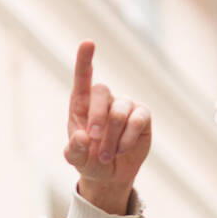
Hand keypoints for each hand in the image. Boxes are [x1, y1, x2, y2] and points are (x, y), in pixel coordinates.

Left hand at [64, 40, 150, 213]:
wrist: (109, 174)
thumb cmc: (88, 161)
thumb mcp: (76, 160)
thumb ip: (74, 150)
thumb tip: (81, 137)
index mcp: (81, 106)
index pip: (83, 79)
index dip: (84, 61)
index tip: (87, 43)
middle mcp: (103, 101)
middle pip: (101, 91)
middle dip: (96, 117)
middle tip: (92, 140)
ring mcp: (124, 106)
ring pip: (119, 111)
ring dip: (111, 137)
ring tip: (106, 155)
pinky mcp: (142, 115)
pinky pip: (137, 120)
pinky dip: (127, 138)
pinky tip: (121, 149)